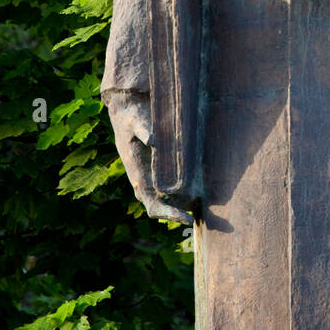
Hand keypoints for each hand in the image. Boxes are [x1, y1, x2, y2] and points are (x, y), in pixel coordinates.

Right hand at [106, 89, 192, 225]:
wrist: (125, 111)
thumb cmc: (131, 117)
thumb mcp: (136, 120)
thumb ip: (144, 129)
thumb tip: (153, 140)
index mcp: (137, 175)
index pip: (152, 205)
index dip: (169, 214)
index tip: (187, 217)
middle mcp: (142, 182)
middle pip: (159, 209)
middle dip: (178, 215)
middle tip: (199, 217)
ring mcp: (148, 179)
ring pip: (165, 201)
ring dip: (182, 207)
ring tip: (204, 207)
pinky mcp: (154, 172)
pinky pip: (168, 189)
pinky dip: (181, 195)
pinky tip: (199, 192)